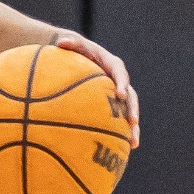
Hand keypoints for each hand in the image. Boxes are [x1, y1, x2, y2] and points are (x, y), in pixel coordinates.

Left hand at [53, 31, 140, 147]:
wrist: (76, 57)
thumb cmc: (73, 50)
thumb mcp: (71, 45)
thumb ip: (70, 44)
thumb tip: (61, 42)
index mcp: (111, 65)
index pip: (119, 72)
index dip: (122, 82)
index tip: (120, 93)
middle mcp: (117, 80)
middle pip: (130, 96)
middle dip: (132, 109)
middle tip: (132, 121)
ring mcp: (115, 94)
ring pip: (127, 112)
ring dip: (132, 127)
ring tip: (133, 143)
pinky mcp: (111, 105)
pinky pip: (117, 120)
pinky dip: (119, 133)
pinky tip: (119, 151)